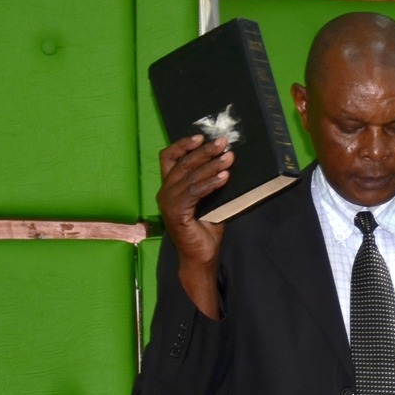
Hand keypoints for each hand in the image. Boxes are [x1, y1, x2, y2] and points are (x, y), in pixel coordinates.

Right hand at [155, 134, 231, 318]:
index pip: (169, 159)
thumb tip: (228, 163)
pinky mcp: (176, 213)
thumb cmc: (206, 231)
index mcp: (170, 188)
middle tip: (223, 143)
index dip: (182, 145)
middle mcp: (165, 193)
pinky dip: (210, 183)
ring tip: (229, 158)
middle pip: (182, 164)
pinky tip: (225, 177)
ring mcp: (168, 202)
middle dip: (204, 152)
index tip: (201, 136)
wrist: (201, 258)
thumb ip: (213, 184)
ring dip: (211, 165)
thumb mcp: (212, 202)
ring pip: (189, 177)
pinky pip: (194, 192)